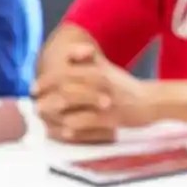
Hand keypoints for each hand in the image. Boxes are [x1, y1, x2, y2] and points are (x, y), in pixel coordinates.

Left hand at [33, 44, 153, 142]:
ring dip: (54, 113)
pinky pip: (87, 122)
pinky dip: (73, 127)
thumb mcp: (107, 68)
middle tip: (36, 106)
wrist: (152, 101)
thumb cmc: (125, 87)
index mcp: (97, 70)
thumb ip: (88, 60)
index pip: (65, 71)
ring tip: (45, 120)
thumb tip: (68, 55)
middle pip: (64, 88)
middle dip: (46, 97)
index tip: (33, 88)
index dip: (46, 80)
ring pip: (72, 105)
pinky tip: (64, 131)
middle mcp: (99, 83)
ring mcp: (105, 101)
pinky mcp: (111, 119)